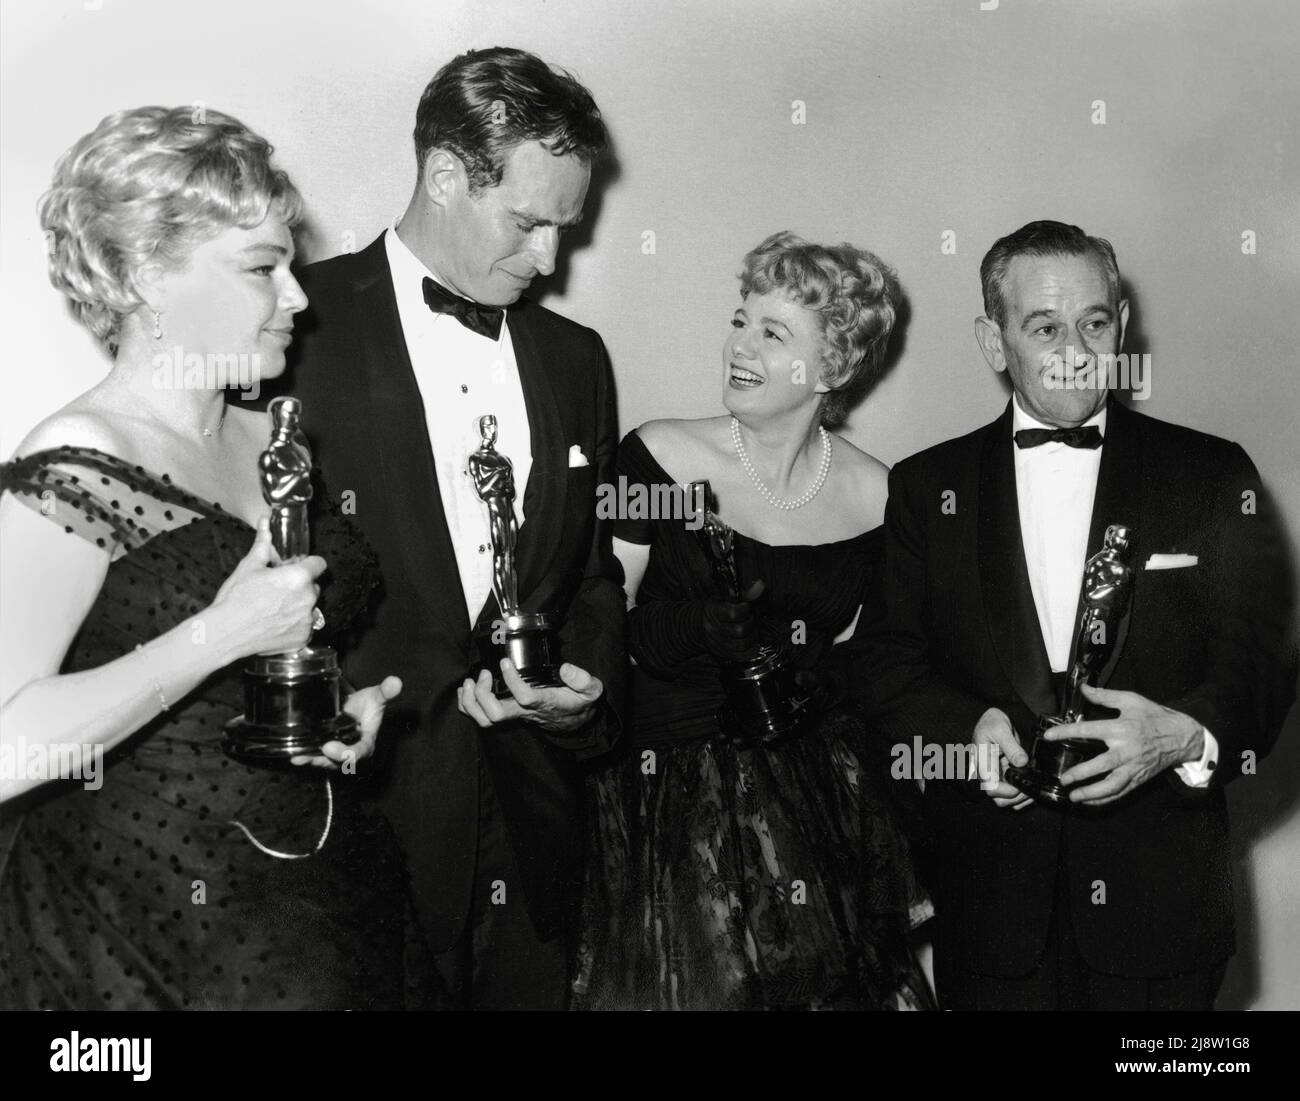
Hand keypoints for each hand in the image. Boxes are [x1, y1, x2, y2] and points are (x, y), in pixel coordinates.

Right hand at [210, 515, 325, 658]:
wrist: (225, 632)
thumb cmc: (236, 598)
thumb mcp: (249, 567)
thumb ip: (263, 544)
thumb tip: (265, 522)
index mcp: (299, 577)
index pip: (319, 564)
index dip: (308, 565)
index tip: (298, 569)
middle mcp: (308, 598)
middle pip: (313, 587)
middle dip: (300, 587)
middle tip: (277, 591)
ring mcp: (307, 620)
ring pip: (309, 607)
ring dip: (297, 606)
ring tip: (273, 609)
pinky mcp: (303, 638)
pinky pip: (305, 627)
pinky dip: (294, 626)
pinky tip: (275, 624)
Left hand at [292, 675, 401, 769]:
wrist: (354, 709)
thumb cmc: (366, 704)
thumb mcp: (376, 696)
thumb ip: (385, 691)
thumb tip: (396, 681)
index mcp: (366, 742)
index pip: (358, 752)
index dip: (346, 753)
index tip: (330, 748)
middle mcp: (352, 752)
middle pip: (339, 761)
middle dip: (326, 759)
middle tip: (316, 751)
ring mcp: (337, 754)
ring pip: (324, 761)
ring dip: (312, 760)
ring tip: (299, 757)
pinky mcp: (325, 752)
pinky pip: (315, 757)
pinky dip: (305, 757)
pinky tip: (294, 756)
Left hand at [458, 660, 602, 732]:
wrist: (574, 721)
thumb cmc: (578, 702)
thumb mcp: (591, 690)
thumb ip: (583, 679)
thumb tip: (566, 668)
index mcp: (545, 702)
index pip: (524, 697)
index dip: (512, 681)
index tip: (505, 661)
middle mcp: (526, 712)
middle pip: (496, 714)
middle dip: (483, 694)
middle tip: (483, 673)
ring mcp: (514, 715)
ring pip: (485, 719)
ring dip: (471, 701)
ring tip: (469, 681)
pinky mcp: (507, 714)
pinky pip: (481, 717)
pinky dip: (467, 705)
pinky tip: (465, 690)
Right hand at [701, 579, 764, 662]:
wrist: (699, 626)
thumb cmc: (717, 609)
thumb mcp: (727, 597)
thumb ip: (745, 593)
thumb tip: (761, 584)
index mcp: (714, 611)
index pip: (733, 613)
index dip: (745, 610)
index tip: (746, 606)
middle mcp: (713, 629)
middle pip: (740, 630)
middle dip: (750, 623)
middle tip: (749, 618)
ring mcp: (717, 643)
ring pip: (743, 644)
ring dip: (752, 636)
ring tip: (750, 629)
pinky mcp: (723, 654)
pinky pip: (742, 655)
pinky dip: (750, 648)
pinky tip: (749, 640)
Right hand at [973, 707, 1033, 809]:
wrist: (992, 721)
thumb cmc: (991, 723)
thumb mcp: (1000, 729)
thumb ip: (1011, 746)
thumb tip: (1022, 762)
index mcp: (983, 764)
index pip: (991, 788)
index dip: (1008, 791)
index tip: (1022, 784)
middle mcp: (988, 774)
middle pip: (998, 799)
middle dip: (1016, 798)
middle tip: (1031, 786)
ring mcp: (996, 777)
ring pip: (1006, 800)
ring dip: (1020, 798)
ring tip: (1034, 787)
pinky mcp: (1003, 777)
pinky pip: (1011, 794)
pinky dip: (1022, 796)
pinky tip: (1031, 786)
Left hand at [1050, 683, 1203, 805]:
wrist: (1183, 736)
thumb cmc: (1155, 717)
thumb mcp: (1131, 700)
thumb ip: (1105, 696)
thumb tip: (1084, 688)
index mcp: (1121, 729)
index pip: (1088, 731)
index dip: (1066, 733)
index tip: (1048, 737)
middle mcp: (1126, 751)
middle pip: (1101, 765)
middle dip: (1081, 773)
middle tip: (1063, 778)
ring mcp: (1134, 767)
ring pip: (1112, 785)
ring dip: (1092, 793)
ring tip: (1073, 796)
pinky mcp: (1139, 778)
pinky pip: (1121, 792)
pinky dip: (1105, 799)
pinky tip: (1090, 802)